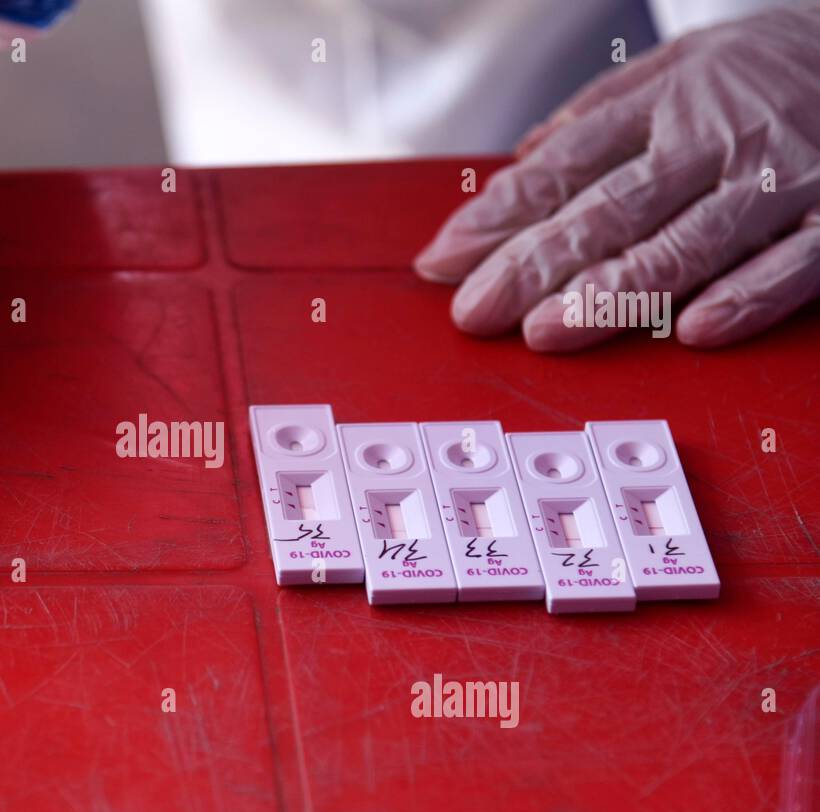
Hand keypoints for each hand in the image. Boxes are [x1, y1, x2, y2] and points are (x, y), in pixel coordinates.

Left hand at [413, 8, 819, 351]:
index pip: (564, 167)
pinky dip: (746, 296)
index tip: (443, 260)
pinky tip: (692, 330)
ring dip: (615, 291)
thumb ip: (602, 111)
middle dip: (532, 266)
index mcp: (667, 103)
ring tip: (549, 330)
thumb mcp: (681, 64)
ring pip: (687, 242)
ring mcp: (781, 177)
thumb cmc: (767, 68)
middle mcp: (715, 139)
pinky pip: (793, 263)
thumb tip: (525, 157)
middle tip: (475, 313)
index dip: (499, 217)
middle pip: (609, 210)